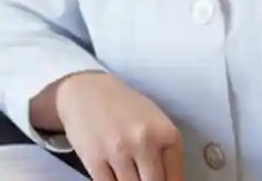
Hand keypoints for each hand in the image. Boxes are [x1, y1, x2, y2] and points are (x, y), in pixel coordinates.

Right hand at [56, 72, 183, 180]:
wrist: (86, 90)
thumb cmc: (123, 106)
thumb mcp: (154, 121)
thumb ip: (165, 151)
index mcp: (165, 132)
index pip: (175, 178)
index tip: (160, 180)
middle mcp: (144, 141)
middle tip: (143, 175)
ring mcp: (118, 151)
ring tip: (127, 169)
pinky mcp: (94, 159)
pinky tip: (113, 172)